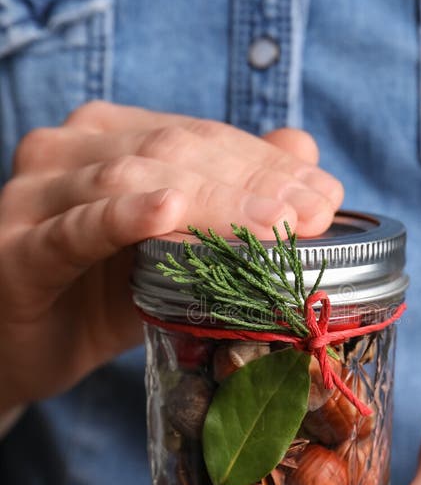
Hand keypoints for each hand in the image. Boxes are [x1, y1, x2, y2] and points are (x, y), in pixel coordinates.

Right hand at [0, 101, 342, 410]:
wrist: (19, 348)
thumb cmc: (97, 294)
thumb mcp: (173, 247)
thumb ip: (231, 196)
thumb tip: (303, 147)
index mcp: (107, 136)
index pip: (200, 135)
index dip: (266, 163)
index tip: (325, 197)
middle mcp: (66, 150)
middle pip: (173, 150)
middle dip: (251, 182)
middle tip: (311, 215)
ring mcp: (33, 195)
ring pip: (132, 179)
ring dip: (211, 201)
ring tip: (271, 225)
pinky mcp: (15, 250)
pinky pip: (73, 229)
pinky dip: (122, 218)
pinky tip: (168, 211)